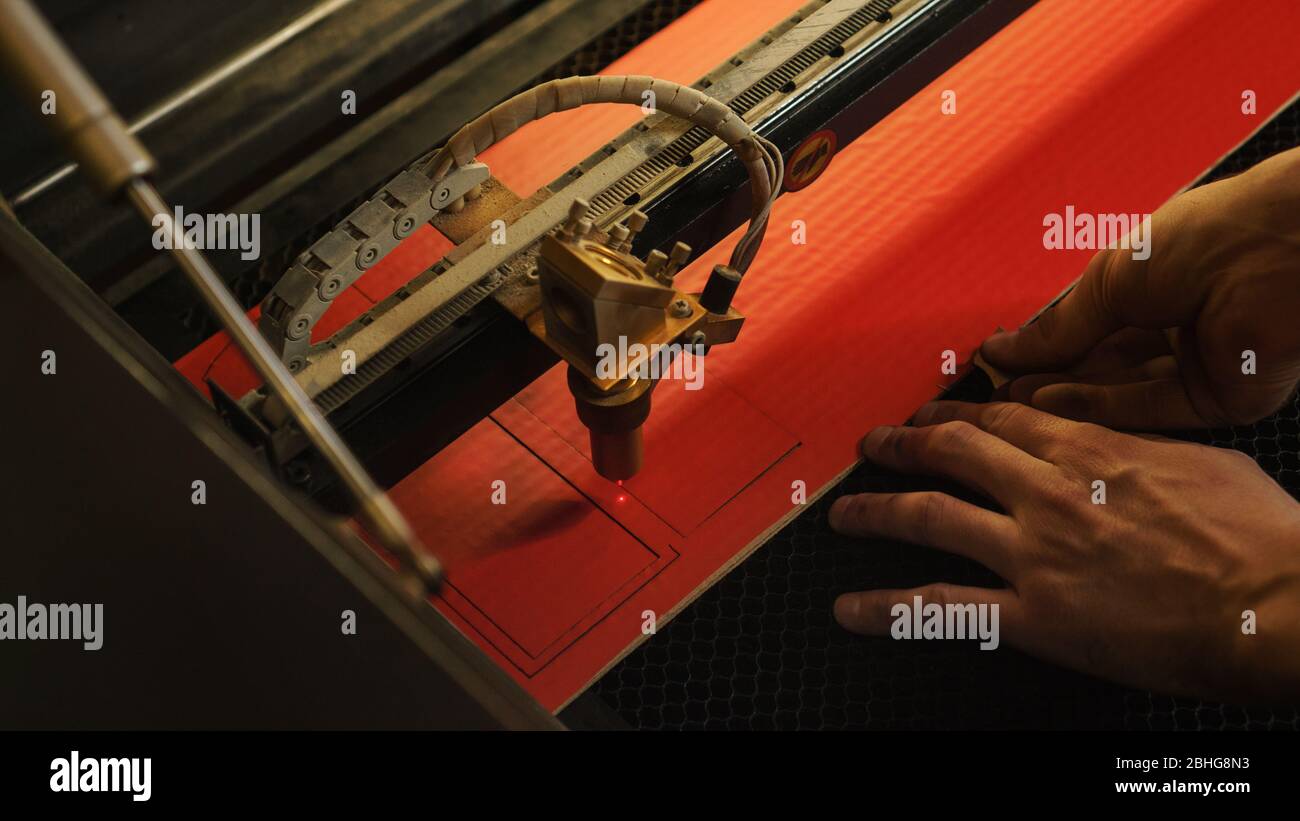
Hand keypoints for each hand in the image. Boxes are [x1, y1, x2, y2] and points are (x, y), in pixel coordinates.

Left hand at [828, 401, 1299, 703]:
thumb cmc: (1258, 534)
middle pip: (952, 453)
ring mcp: (1035, 553)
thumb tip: (1118, 442)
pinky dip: (889, 609)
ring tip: (844, 513)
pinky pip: (943, 609)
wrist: (1279, 599)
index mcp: (1092, 449)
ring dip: (877, 511)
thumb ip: (1138, 446)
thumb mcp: (1200, 459)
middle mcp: (1049, 492)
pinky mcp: (1037, 616)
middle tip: (872, 443)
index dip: (955, 414)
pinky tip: (851, 609)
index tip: (932, 415)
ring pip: (930, 518)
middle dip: (903, 443)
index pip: (1001, 418)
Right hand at [981, 147, 1299, 428]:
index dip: (1042, 348)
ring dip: (1065, 397)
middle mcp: (1179, 327)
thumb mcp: (1110, 278)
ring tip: (1011, 399)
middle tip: (993, 391)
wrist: (1282, 249)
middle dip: (1047, 378)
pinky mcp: (1219, 399)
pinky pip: (1151, 408)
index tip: (996, 364)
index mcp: (1158, 285)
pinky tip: (1053, 402)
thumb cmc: (1209, 236)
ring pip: (1121, 392)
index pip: (1089, 329)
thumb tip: (1005, 349)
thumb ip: (1060, 325)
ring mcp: (1200, 366)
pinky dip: (1101, 408)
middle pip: (1101, 366)